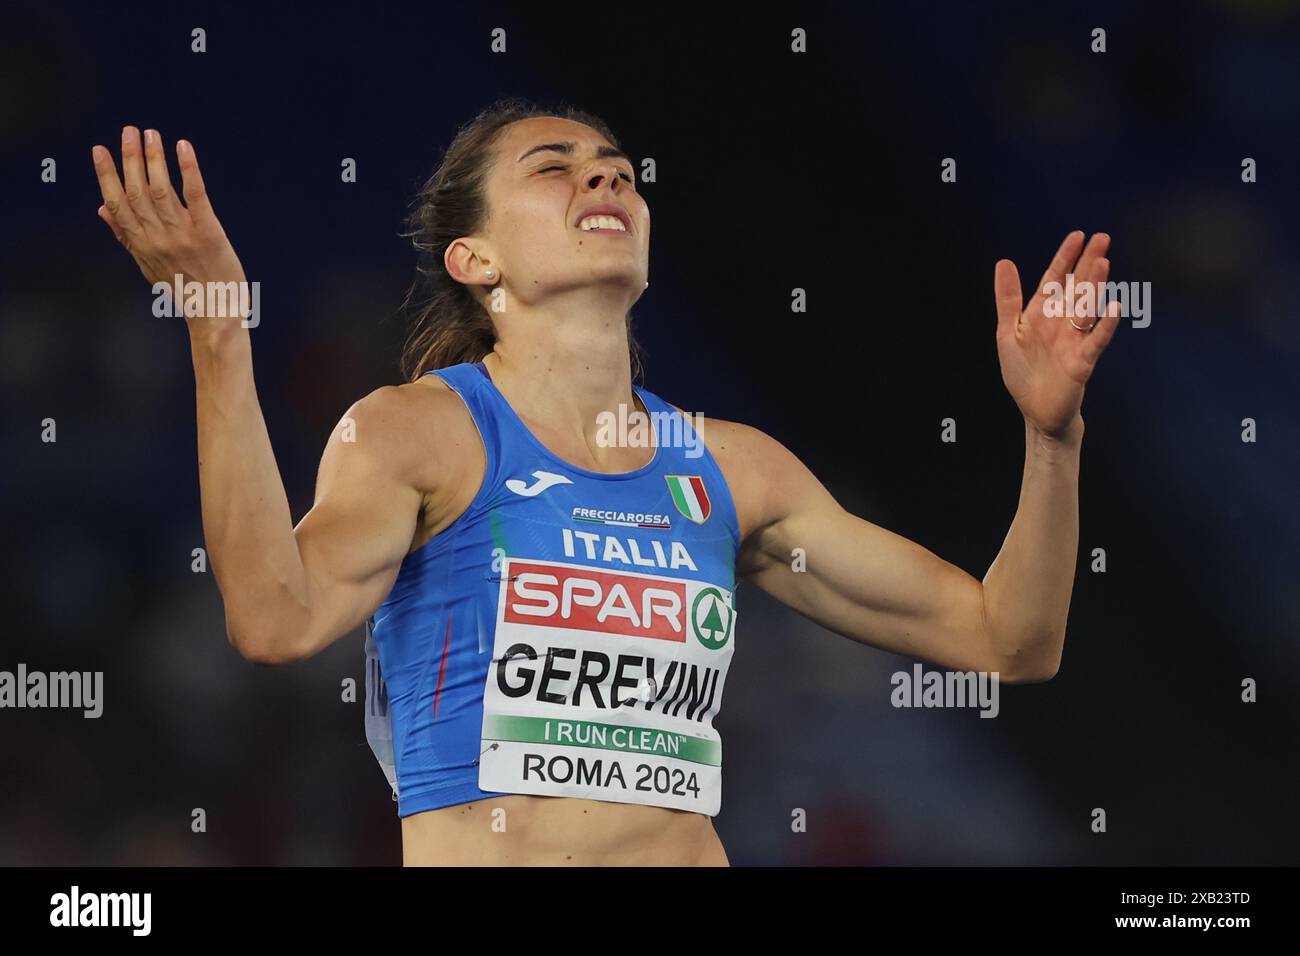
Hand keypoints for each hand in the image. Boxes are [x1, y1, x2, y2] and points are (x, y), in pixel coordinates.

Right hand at [92, 127, 246, 329]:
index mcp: (141, 244)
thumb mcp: (147, 265)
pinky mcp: (209, 232)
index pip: (117, 204)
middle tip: (128, 130)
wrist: (215, 314)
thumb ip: (125, 236)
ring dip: (155, 159)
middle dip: (130, 158)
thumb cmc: (184, 289)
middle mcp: (157, 237)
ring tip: (151, 133)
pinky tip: (183, 148)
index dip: (106, 175)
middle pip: (137, 192)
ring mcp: (182, 235)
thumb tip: (100, 209)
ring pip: (162, 190)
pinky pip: (196, 196)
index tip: (99, 150)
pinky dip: (188, 169)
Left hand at [993, 231, 1120, 438]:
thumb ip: (1007, 299)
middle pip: (1077, 288)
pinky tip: (1116, 308)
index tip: (1078, 236)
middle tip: (1103, 239)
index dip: (1066, 258)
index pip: (1055, 280)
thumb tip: (1004, 262)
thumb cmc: (1023, 373)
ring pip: (1087, 308)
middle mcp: (1062, 323)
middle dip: (1087, 264)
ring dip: (1095, 287)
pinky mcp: (1083, 362)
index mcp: (1042, 314)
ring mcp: (1075, 340)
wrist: (1036, 412)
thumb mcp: (1007, 333)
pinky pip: (1096, 340)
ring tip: (1103, 263)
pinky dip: (1106, 326)